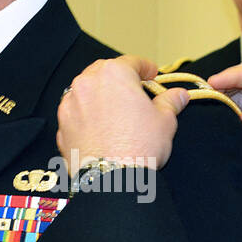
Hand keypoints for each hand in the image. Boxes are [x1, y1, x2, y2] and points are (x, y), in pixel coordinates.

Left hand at [56, 56, 189, 176]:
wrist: (112, 179)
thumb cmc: (140, 146)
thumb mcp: (165, 121)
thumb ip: (170, 102)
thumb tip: (179, 95)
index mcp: (114, 73)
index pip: (132, 62)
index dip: (146, 68)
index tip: (152, 76)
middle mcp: (87, 82)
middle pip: (105, 72)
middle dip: (119, 79)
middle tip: (133, 93)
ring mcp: (71, 104)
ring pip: (87, 90)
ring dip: (100, 95)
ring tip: (115, 111)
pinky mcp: (62, 125)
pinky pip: (76, 112)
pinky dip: (87, 114)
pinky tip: (99, 128)